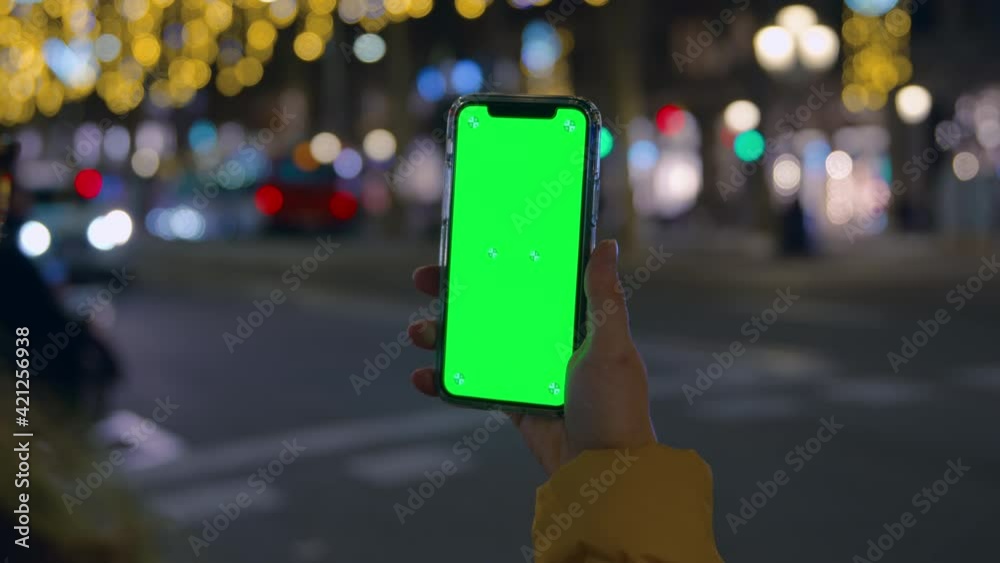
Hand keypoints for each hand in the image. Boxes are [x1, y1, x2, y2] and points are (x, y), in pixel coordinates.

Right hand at [408, 239, 656, 474]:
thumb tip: (607, 245)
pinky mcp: (513, 402)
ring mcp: (527, 371)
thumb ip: (603, 297)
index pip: (531, 278)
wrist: (602, 471)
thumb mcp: (611, 346)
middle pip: (495, 305)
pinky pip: (472, 385)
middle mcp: (548, 341)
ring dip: (443, 334)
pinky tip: (424, 376)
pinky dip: (444, 380)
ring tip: (420, 331)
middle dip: (457, 292)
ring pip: (477, 342)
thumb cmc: (615, 406)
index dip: (499, 260)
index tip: (468, 245)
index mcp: (574, 320)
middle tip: (424, 279)